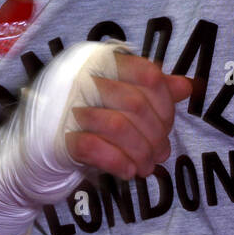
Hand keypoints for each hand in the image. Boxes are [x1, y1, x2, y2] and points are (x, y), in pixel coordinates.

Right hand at [65, 53, 192, 180]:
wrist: (46, 139)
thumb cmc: (93, 115)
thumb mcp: (125, 97)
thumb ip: (155, 90)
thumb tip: (186, 87)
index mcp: (105, 63)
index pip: (148, 76)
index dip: (165, 104)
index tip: (168, 125)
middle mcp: (85, 79)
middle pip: (136, 104)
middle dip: (155, 135)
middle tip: (161, 154)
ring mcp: (70, 106)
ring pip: (118, 127)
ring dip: (140, 152)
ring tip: (146, 167)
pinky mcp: (61, 136)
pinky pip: (94, 147)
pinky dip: (117, 162)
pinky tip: (128, 171)